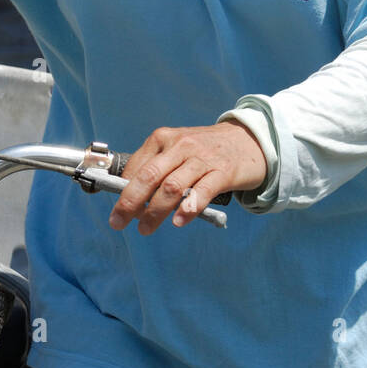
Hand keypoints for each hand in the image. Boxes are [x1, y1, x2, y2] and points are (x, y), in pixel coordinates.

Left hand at [108, 121, 267, 235]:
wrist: (248, 140)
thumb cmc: (206, 150)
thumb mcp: (177, 149)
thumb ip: (157, 167)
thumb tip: (133, 198)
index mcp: (164, 138)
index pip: (137, 166)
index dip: (123, 190)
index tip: (118, 210)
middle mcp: (181, 145)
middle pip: (150, 176)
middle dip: (130, 202)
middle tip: (118, 222)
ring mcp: (203, 158)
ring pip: (172, 186)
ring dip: (155, 211)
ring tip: (146, 229)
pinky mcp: (223, 171)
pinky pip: (203, 191)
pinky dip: (188, 208)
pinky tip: (178, 221)